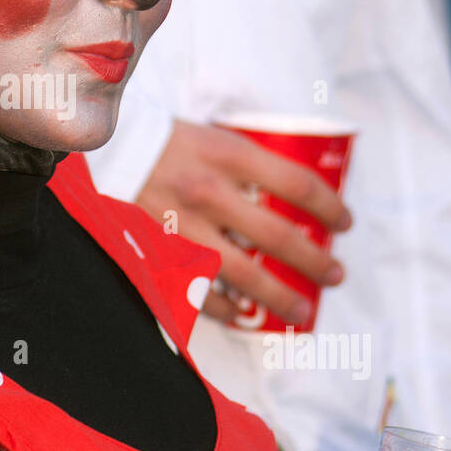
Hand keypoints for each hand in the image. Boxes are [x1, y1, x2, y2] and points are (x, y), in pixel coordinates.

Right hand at [136, 119, 351, 323]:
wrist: (106, 151)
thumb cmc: (165, 143)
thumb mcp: (214, 137)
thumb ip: (251, 164)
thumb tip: (296, 198)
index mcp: (229, 155)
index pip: (298, 185)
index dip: (330, 208)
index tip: (343, 224)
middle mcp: (210, 192)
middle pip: (279, 238)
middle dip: (315, 262)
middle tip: (335, 275)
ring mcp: (184, 227)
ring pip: (244, 275)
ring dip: (279, 297)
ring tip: (301, 310)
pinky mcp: (161, 252)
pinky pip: (199, 292)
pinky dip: (224, 309)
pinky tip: (242, 314)